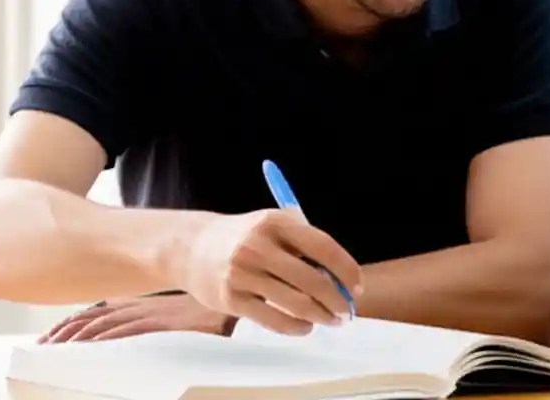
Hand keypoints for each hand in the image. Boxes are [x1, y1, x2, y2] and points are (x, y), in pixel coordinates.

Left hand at [37, 293, 232, 343]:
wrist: (231, 307)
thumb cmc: (205, 314)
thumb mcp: (170, 316)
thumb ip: (149, 322)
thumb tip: (134, 335)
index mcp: (138, 303)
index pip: (95, 310)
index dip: (70, 323)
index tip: (49, 337)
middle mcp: (138, 306)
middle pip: (91, 315)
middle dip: (64, 330)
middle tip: (42, 344)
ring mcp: (148, 313)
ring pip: (102, 323)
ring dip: (76, 336)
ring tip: (55, 348)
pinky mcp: (160, 324)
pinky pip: (124, 331)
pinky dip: (102, 338)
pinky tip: (88, 346)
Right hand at [178, 209, 363, 335]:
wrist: (192, 248)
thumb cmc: (247, 239)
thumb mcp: (274, 227)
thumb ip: (307, 248)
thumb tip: (344, 283)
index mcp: (276, 222)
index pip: (323, 247)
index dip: (346, 270)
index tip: (357, 287)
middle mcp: (258, 246)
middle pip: (313, 280)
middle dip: (338, 300)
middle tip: (348, 312)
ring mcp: (243, 273)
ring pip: (296, 304)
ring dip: (321, 316)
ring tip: (331, 320)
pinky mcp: (231, 299)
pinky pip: (274, 320)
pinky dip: (297, 327)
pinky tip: (306, 326)